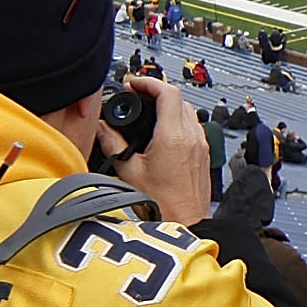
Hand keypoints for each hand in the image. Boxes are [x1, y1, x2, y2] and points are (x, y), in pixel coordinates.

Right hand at [103, 73, 210, 224]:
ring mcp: (200, 145)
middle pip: (178, 98)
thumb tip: (103, 128)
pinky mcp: (203, 154)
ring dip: (168, 105)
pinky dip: (177, 120)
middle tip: (137, 95)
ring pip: (187, 111)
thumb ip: (113, 144)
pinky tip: (162, 132)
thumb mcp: (128, 172)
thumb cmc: (161, 205)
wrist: (186, 224)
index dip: (148, 82)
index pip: (167, 92)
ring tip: (148, 111)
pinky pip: (192, 126)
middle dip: (156, 92)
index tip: (134, 84)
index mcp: (173, 136)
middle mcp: (191, 137)